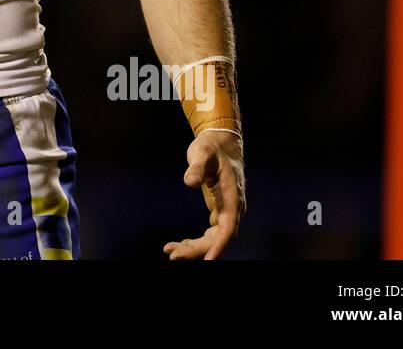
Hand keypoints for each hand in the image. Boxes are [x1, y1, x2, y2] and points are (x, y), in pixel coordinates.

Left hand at [163, 130, 244, 259]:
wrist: (220, 143)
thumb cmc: (211, 147)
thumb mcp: (201, 153)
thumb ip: (197, 167)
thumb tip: (189, 182)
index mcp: (232, 197)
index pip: (228, 228)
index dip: (219, 245)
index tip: (208, 260)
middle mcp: (233, 208)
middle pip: (217, 238)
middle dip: (197, 249)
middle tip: (173, 256)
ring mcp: (226, 211)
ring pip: (213, 238)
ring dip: (194, 248)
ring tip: (170, 251)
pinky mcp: (219, 211)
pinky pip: (210, 233)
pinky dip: (195, 241)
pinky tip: (178, 244)